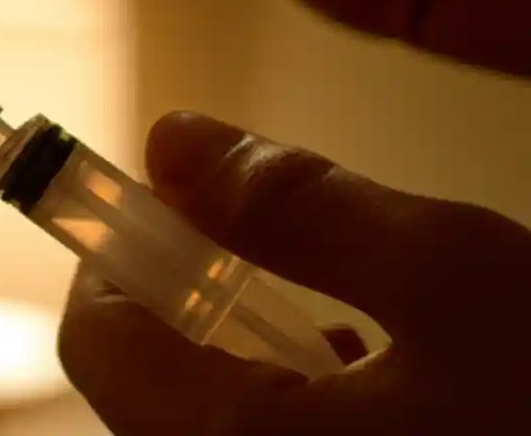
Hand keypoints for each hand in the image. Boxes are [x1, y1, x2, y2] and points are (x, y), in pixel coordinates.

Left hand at [59, 111, 530, 434]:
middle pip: (148, 379)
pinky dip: (302, 396)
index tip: (180, 199)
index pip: (94, 335)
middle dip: (201, 294)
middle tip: (290, 248)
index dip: (119, 248)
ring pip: (214, 414)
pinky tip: (396, 382)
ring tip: (361, 314)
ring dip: (255, 343)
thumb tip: (174, 138)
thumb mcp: (451, 275)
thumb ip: (296, 204)